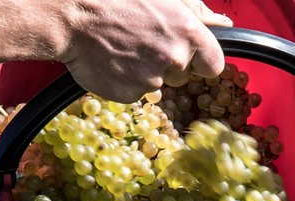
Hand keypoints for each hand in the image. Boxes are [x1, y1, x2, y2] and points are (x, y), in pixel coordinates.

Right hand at [60, 0, 230, 102]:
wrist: (71, 15)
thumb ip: (196, 11)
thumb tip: (223, 23)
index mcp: (189, 33)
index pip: (214, 64)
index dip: (200, 61)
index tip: (188, 55)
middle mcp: (175, 59)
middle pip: (184, 75)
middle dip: (168, 63)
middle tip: (142, 40)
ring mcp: (152, 79)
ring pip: (157, 83)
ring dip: (143, 70)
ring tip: (122, 45)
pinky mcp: (129, 94)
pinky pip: (134, 92)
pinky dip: (124, 80)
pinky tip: (111, 59)